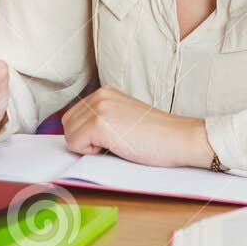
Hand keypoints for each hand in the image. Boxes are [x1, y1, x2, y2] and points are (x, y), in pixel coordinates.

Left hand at [61, 86, 213, 167]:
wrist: (179, 138)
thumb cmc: (156, 135)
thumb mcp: (124, 117)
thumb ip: (102, 117)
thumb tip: (76, 133)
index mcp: (104, 92)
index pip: (73, 115)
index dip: (85, 134)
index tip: (106, 139)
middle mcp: (99, 95)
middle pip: (67, 124)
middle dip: (83, 140)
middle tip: (111, 144)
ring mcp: (99, 108)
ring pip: (69, 135)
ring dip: (87, 146)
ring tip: (115, 144)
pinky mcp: (100, 124)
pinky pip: (75, 144)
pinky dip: (91, 152)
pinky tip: (116, 147)